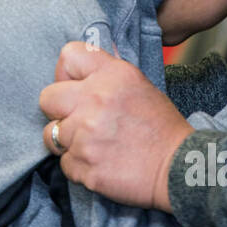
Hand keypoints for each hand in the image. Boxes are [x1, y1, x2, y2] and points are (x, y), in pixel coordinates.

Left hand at [39, 42, 193, 210]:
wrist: (179, 169)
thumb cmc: (161, 128)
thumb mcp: (138, 85)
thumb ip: (106, 73)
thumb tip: (81, 61)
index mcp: (112, 75)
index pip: (68, 56)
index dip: (66, 73)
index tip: (74, 87)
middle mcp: (95, 100)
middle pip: (46, 98)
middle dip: (59, 110)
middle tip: (79, 120)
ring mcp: (86, 135)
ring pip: (51, 134)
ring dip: (68, 141)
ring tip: (93, 144)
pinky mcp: (84, 166)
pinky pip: (64, 163)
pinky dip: (78, 165)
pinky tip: (100, 162)